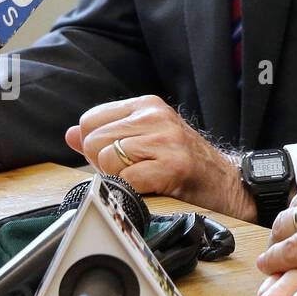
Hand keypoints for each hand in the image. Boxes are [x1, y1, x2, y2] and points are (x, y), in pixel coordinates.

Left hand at [65, 95, 256, 221]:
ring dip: (120, 177)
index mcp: (147, 105)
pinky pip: (125, 179)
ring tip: (145, 177)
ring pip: (107, 159)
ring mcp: (166, 139)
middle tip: (135, 170)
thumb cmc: (182, 162)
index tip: (121, 157)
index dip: (96, 146)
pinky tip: (153, 186)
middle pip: (93, 140)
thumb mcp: (145, 139)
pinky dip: (132, 190)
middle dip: (105, 164)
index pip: (90, 120)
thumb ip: (107, 135)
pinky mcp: (173, 165)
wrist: (225, 182)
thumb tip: (71, 134)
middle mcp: (157, 116)